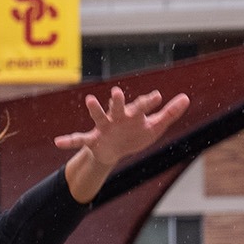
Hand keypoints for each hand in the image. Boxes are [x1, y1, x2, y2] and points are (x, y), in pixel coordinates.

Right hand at [53, 87, 190, 166]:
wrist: (114, 151)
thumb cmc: (134, 135)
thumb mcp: (154, 127)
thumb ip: (169, 113)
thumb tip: (186, 97)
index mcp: (132, 115)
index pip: (141, 107)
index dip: (148, 102)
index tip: (157, 97)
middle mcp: (117, 118)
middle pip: (117, 107)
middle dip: (117, 101)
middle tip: (117, 92)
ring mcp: (103, 128)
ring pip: (99, 117)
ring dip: (95, 110)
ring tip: (89, 100)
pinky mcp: (93, 140)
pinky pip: (79, 140)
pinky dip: (69, 141)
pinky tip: (57, 142)